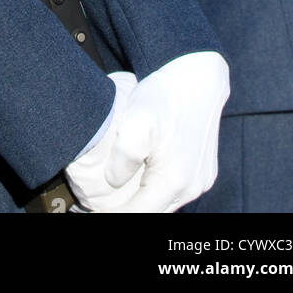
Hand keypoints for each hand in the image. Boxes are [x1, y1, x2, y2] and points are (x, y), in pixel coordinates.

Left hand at [67, 52, 228, 212]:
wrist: (199, 76)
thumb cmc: (165, 96)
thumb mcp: (136, 119)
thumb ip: (124, 156)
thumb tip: (113, 181)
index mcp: (174, 181)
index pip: (137, 215)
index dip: (111, 216)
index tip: (89, 211)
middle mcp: (191, 187)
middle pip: (152, 212)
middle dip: (124, 211)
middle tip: (94, 205)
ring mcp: (200, 181)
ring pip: (163, 203)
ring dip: (140, 202)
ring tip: (113, 195)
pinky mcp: (203, 172)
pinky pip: (174, 191)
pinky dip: (155, 191)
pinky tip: (138, 180)